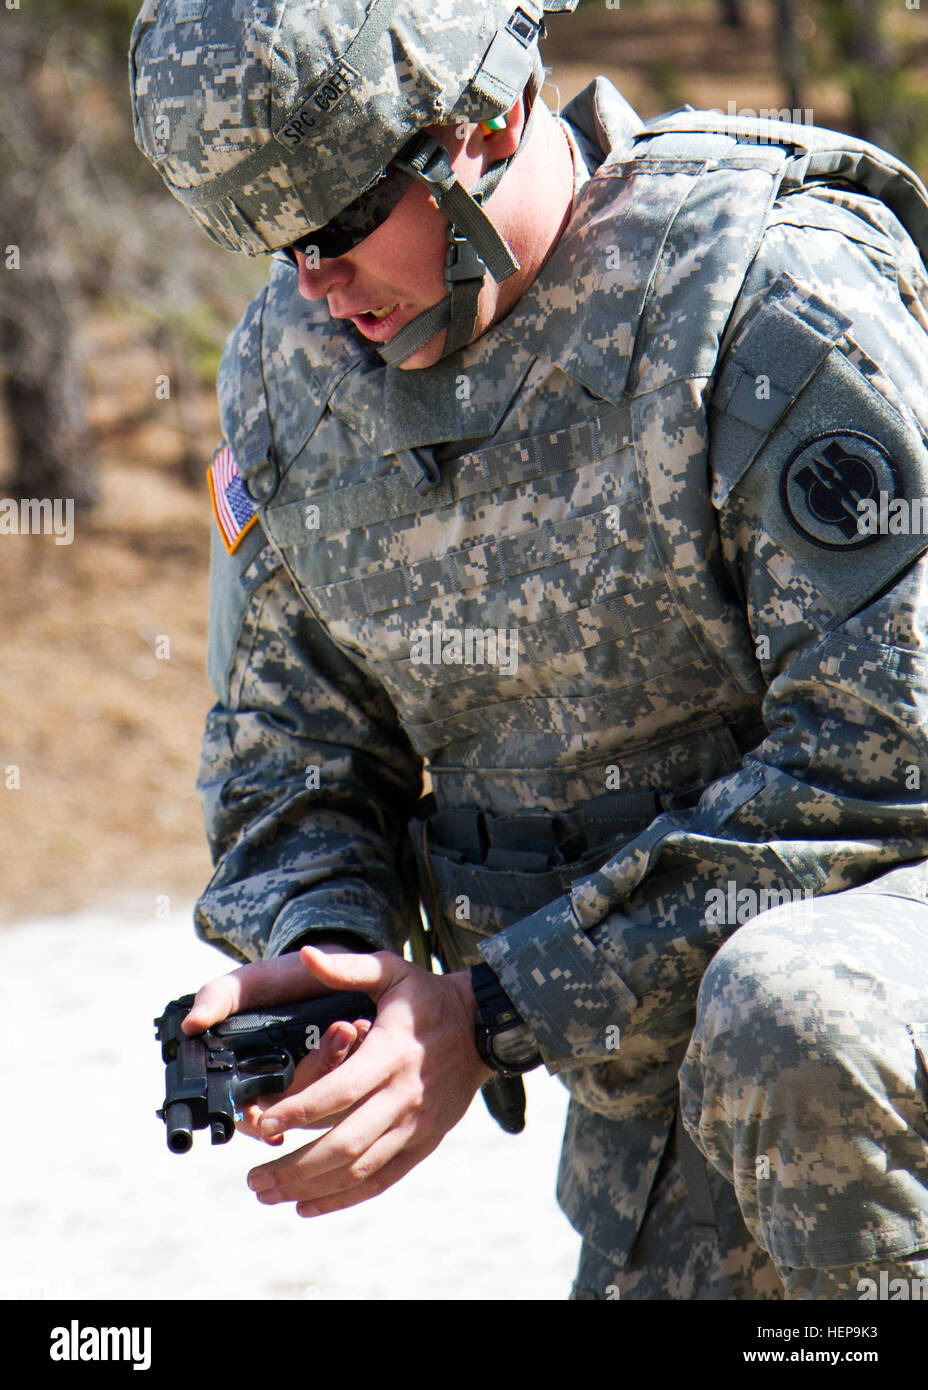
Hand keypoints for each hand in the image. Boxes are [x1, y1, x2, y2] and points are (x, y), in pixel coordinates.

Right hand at [180, 938, 372, 1146]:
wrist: (320, 965)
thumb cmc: (276, 981)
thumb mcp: (244, 984)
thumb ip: (217, 998)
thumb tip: (192, 1024)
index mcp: (247, 1078)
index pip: (248, 1117)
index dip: (259, 1122)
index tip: (278, 1113)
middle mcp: (281, 1091)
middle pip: (296, 1103)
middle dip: (319, 1067)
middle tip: (340, 1029)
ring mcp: (315, 1088)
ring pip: (327, 1099)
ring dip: (341, 1062)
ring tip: (352, 1025)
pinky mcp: (344, 1080)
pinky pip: (352, 1084)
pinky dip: (358, 1056)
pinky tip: (362, 1026)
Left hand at [245, 945, 494, 1215]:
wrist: (483, 1029)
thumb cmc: (428, 997)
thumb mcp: (391, 971)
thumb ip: (347, 967)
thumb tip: (307, 955)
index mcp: (390, 1054)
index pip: (341, 1090)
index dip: (300, 1109)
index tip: (263, 1121)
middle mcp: (403, 1095)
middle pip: (345, 1143)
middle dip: (295, 1166)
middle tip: (253, 1177)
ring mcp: (415, 1125)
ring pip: (360, 1169)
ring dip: (311, 1187)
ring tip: (269, 1193)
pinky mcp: (423, 1143)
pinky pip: (382, 1179)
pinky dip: (344, 1198)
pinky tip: (308, 1205)